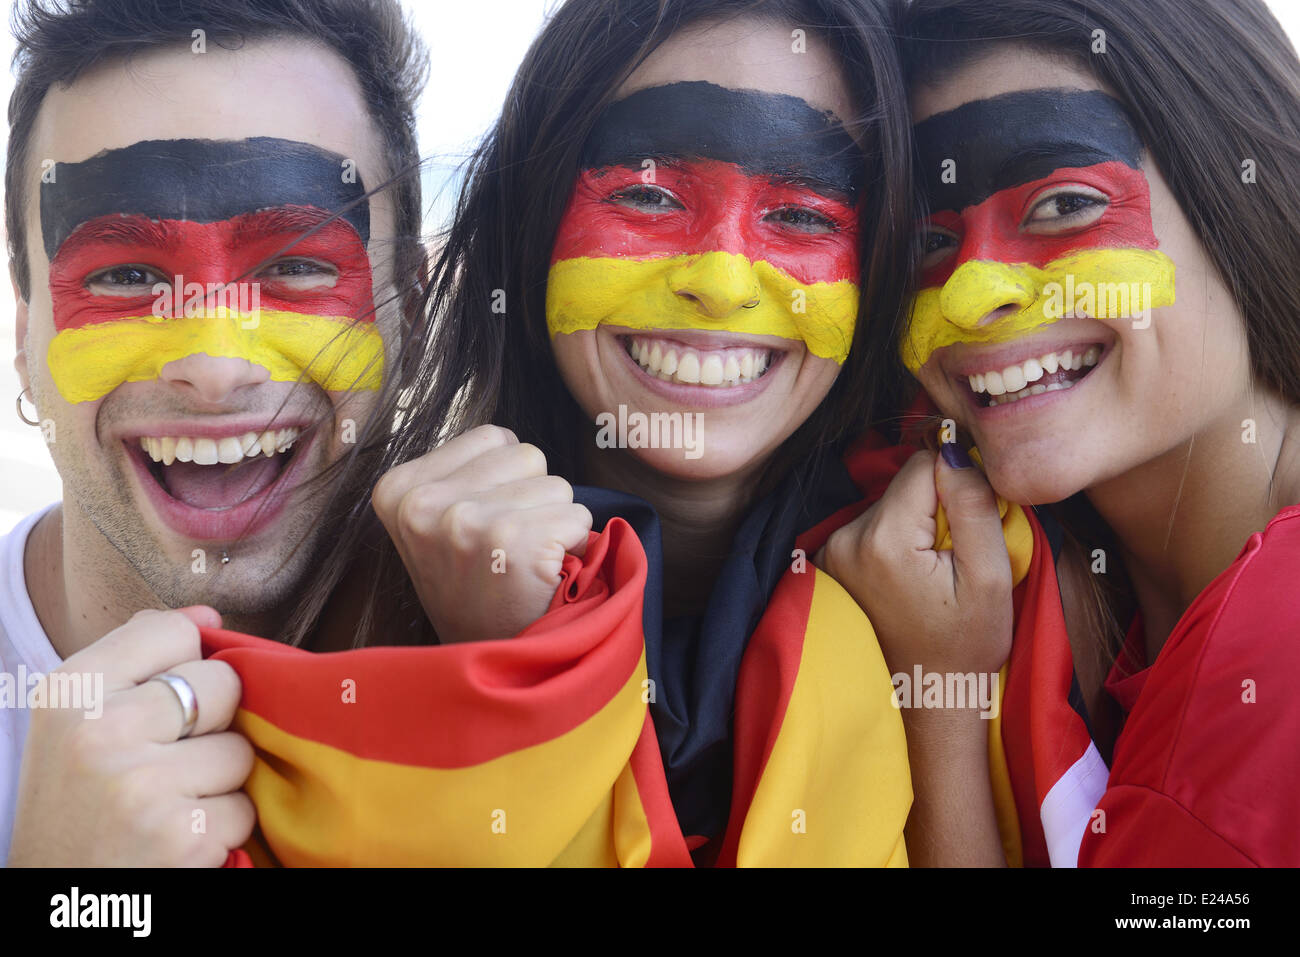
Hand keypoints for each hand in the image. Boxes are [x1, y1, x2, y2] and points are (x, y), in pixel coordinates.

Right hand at [8, 607, 254, 866]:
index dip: (184, 667)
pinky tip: (175, 838)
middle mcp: (101, 731)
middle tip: (165, 761)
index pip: (175, 632)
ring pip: (240, 751)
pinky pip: (242, 808)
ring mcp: (142, 785)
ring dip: (218, 782)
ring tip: (168, 803)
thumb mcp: (78, 720)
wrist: (51, 900)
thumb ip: (141, 657)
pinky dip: (220, 829)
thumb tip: (209, 616)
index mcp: (71, 690)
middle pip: (223, 684)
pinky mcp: (180, 837)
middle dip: (211, 725)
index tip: (156, 707)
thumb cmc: (73, 802)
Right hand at [372, 424, 592, 644]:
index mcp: (397, 490)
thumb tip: (508, 438)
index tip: (483, 529)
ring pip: (557, 485)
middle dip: (532, 498)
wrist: (484, 667)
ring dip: (554, 523)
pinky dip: (573, 545)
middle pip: (528, 455)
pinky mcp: (511, 544)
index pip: (494, 437)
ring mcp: (466, 523)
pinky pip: (577, 517)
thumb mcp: (436, 525)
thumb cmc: (472, 589)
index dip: (507, 481)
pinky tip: (541, 576)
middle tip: (506, 551)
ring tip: (522, 564)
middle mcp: (423, 504)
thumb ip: (460, 475)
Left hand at [817, 447, 1012, 677]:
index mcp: (884, 540)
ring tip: (933, 572)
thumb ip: (973, 506)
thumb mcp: (990, 577)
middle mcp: (846, 539)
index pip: (921, 464)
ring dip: (917, 524)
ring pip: (890, 504)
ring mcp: (832, 551)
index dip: (956, 482)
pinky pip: (875, 526)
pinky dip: (898, 540)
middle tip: (954, 556)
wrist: (929, 695)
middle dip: (936, 506)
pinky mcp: (832, 562)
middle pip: (903, 485)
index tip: (972, 521)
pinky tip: (912, 578)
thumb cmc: (967, 644)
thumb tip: (953, 449)